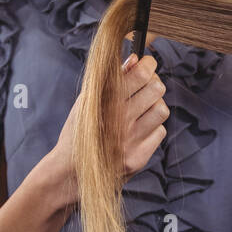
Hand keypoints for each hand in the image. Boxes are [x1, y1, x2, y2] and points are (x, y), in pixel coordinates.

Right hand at [46, 52, 167, 199]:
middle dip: (153, 83)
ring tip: (143, 109)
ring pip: (161, 110)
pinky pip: (159, 133)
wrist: (69, 172)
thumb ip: (109, 80)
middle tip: (147, 85)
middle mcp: (120, 122)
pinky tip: (139, 130)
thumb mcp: (86, 102)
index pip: (141, 74)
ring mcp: (131, 142)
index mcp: (105, 102)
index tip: (147, 63)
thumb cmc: (78, 132)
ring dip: (155, 106)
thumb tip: (134, 59)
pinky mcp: (139, 158)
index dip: (148, 64)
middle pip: (157, 90)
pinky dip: (153, 128)